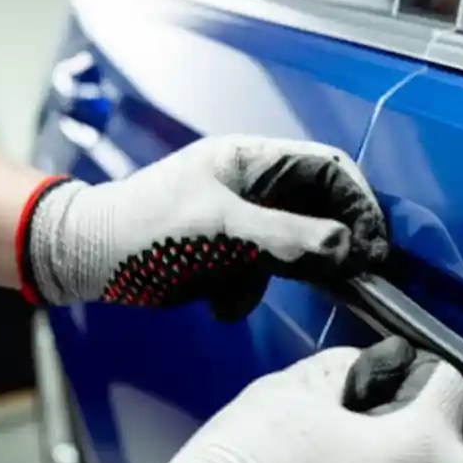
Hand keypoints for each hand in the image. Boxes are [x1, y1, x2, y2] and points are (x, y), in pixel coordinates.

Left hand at [18, 135, 388, 318]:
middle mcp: (252, 184)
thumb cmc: (145, 229)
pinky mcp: (228, 252)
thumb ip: (286, 236)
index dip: (359, 204)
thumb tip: (344, 246)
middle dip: (329, 244)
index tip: (374, 245)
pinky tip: (220, 302)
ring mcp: (241, 218)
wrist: (87, 258)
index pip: (329, 169)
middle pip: (318, 207)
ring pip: (293, 244)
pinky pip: (262, 271)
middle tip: (351, 276)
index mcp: (252, 160)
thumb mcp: (221, 230)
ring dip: (283, 273)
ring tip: (256, 288)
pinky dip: (248, 291)